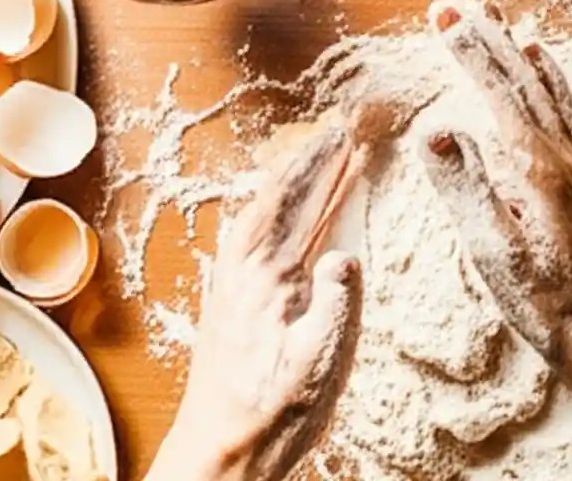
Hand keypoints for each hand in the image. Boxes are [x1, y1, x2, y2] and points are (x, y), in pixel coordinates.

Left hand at [149, 123, 363, 480]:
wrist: (220, 455)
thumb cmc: (270, 416)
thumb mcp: (317, 365)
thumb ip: (334, 306)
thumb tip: (346, 255)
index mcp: (265, 279)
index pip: (299, 200)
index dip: (326, 159)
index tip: (351, 126)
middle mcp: (245, 272)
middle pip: (283, 196)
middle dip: (316, 156)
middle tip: (347, 123)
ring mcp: (238, 284)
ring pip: (272, 213)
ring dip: (301, 179)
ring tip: (328, 153)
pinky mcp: (238, 300)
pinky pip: (265, 236)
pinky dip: (287, 211)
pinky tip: (296, 212)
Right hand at [421, 2, 571, 366]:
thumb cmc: (540, 298)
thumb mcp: (490, 250)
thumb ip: (464, 188)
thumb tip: (434, 133)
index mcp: (534, 165)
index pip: (495, 91)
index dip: (467, 51)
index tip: (443, 15)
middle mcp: (559, 154)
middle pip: (519, 81)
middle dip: (486, 40)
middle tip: (456, 6)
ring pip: (544, 91)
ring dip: (517, 54)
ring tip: (502, 23)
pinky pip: (565, 113)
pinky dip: (551, 82)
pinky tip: (546, 74)